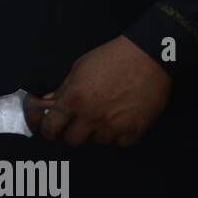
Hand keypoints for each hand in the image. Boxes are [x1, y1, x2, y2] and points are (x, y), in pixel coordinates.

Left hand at [38, 35, 171, 147]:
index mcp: (75, 98)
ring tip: (108, 114)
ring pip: (98, 141)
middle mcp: (92, 115)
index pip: (51, 126)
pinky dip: (121, 134)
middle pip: (72, 140)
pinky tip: (123, 118)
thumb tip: (49, 101)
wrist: (149, 56)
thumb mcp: (80, 67)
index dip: (48, 130)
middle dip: (73, 133)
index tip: (51, 131)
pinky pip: (121, 142)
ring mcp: (114, 125)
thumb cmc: (113, 57)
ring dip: (100, 131)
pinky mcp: (135, 130)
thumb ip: (64, 88)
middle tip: (80, 123)